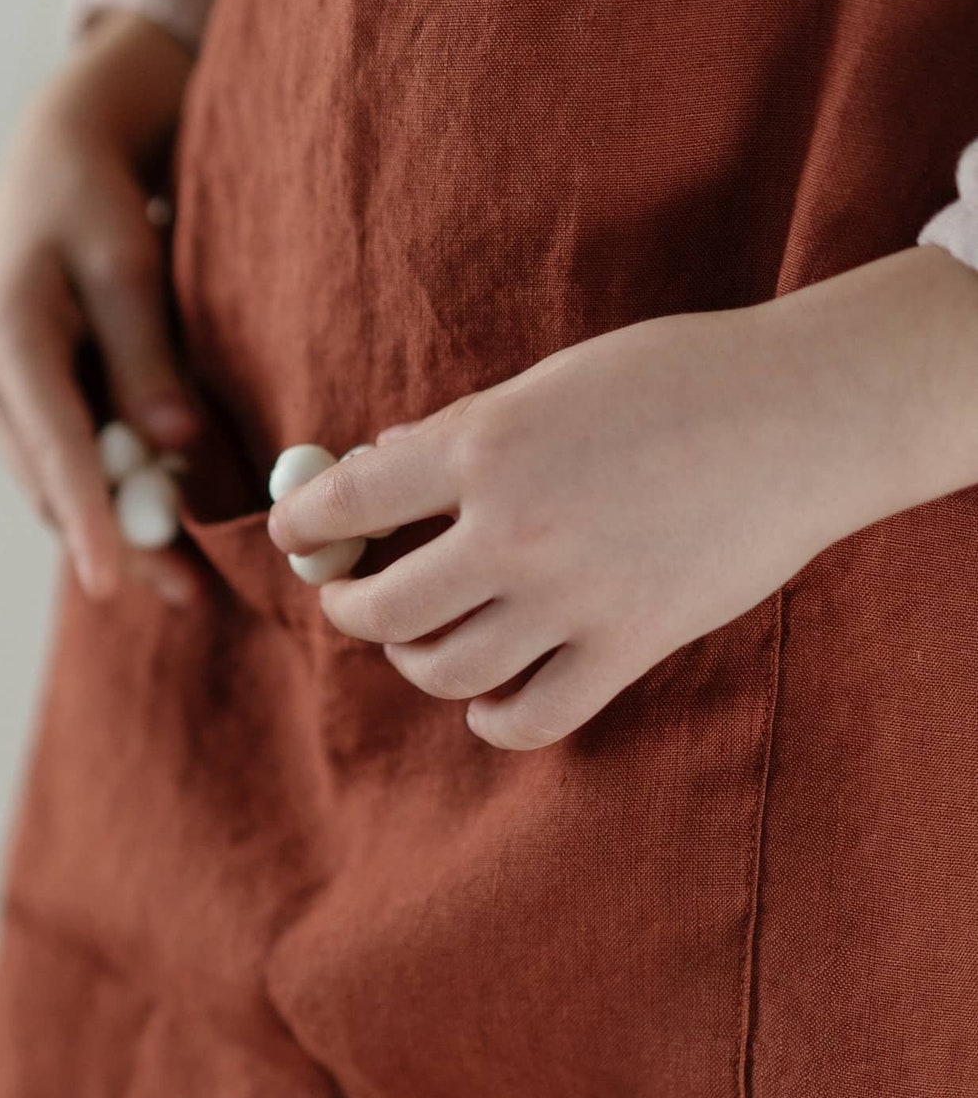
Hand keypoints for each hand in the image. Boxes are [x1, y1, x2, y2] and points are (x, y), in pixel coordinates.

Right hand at [0, 12, 200, 605]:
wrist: (56, 155)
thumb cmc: (93, 198)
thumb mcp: (127, 260)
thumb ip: (146, 352)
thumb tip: (171, 440)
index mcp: (10, 342)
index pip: (57, 449)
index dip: (89, 520)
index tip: (113, 582)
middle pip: (59, 487)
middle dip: (121, 546)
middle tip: (190, 597)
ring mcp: (10, 397)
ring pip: (66, 484)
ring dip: (125, 531)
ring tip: (191, 587)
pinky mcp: (35, 401)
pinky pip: (77, 462)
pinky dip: (120, 496)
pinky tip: (170, 530)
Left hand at [268, 249, 977, 748]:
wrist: (802, 415)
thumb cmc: (675, 378)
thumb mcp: (550, 382)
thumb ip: (460, 429)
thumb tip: (373, 465)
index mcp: (484, 445)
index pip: (348, 504)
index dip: (304, 527)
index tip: (295, 540)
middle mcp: (513, 529)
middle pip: (381, 608)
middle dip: (349, 608)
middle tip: (351, 600)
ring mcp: (570, 597)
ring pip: (445, 669)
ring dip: (415, 662)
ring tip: (420, 645)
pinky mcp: (629, 646)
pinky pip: (532, 716)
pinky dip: (493, 719)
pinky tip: (486, 700)